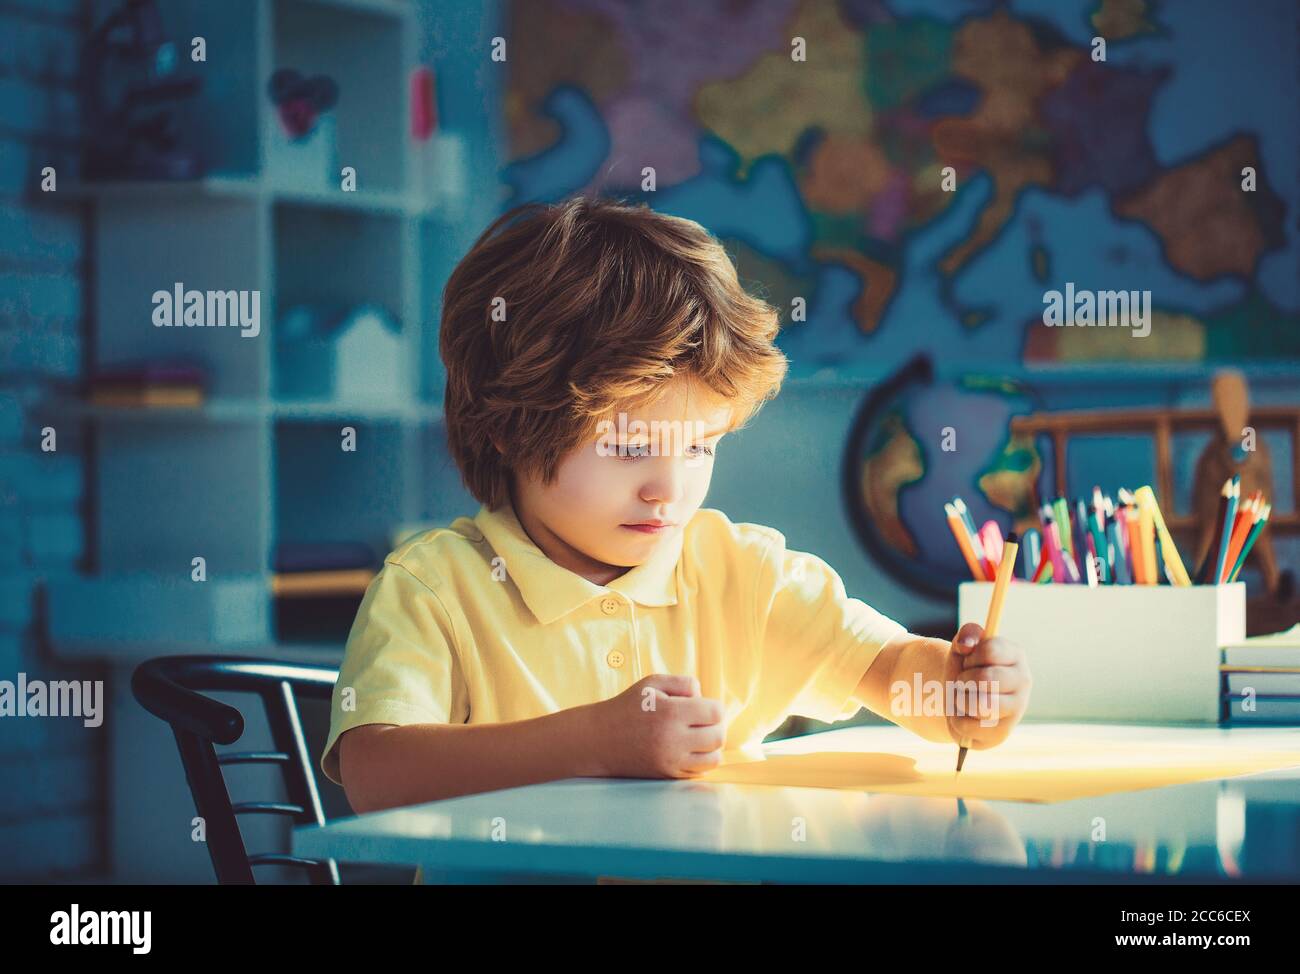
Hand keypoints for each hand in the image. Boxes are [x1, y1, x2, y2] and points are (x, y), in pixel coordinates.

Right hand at [586, 674, 725, 778]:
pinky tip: (686, 749)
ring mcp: (671, 762)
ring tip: (697, 736)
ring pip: (714, 759)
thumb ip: (684, 683)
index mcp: (671, 713)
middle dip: (715, 726)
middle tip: (702, 721)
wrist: (600, 740)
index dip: (714, 707)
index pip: (716, 713)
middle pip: (718, 736)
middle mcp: (673, 740)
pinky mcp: (668, 776)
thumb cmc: (628, 707)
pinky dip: (699, 761)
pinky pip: (699, 772)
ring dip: (710, 746)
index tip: (703, 706)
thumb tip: (705, 698)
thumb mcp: (652, 683)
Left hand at [943, 622, 1031, 749]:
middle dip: (963, 679)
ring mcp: (1016, 709)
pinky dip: (957, 720)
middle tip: (963, 682)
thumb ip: (967, 634)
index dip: (970, 656)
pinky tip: (965, 716)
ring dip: (960, 700)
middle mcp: (1023, 681)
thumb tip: (967, 644)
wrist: (961, 700)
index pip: (989, 650)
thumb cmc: (965, 669)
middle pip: (985, 678)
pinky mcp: (1002, 733)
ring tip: (963, 698)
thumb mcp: (962, 648)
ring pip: (979, 705)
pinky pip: (968, 726)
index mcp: (1015, 654)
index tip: (969, 660)